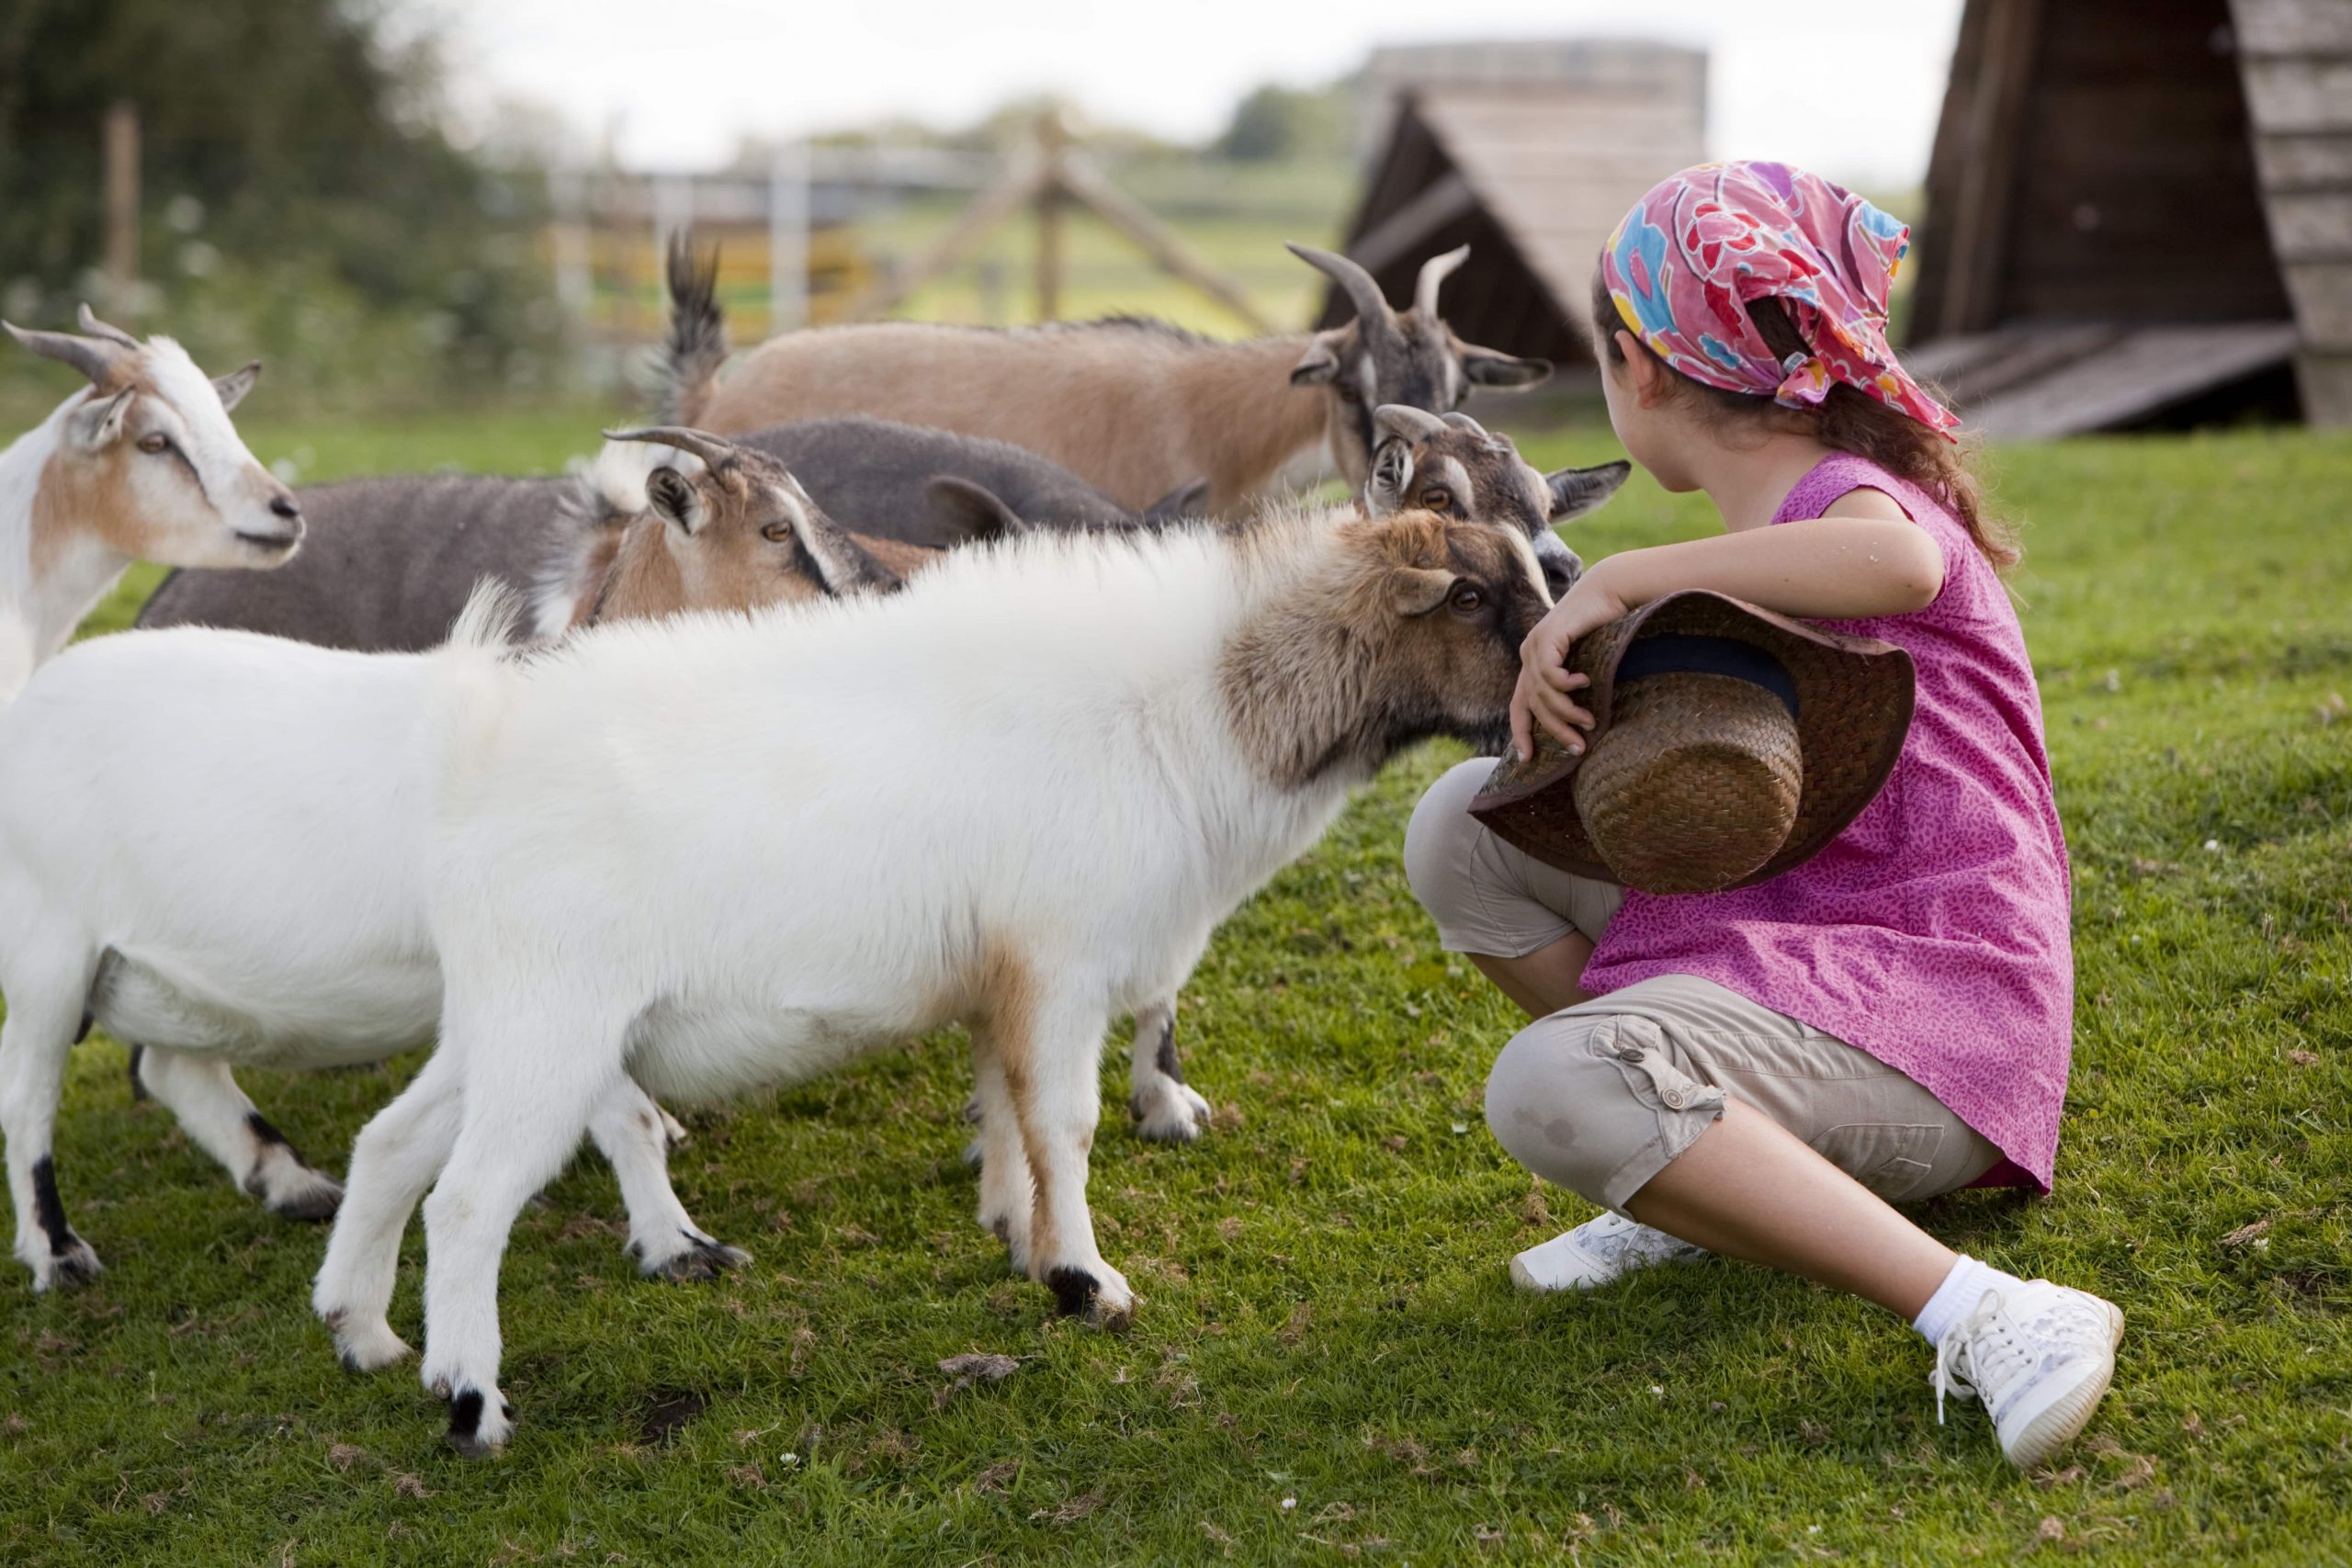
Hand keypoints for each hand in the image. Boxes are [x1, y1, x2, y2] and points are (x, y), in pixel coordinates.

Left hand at [1508, 568, 1630, 761]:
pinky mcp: (1547, 637)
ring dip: (1568, 713)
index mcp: (1532, 664)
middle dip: (1555, 731)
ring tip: (1590, 721)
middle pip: (1533, 707)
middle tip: (1578, 748)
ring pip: (1543, 695)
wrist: (1609, 592)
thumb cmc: (1604, 629)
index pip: (1519, 706)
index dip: (1521, 733)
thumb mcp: (1587, 664)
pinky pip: (1550, 674)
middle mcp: (1528, 655)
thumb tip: (1580, 723)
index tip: (1527, 760)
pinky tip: (1586, 683)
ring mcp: (1535, 645)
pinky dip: (1567, 685)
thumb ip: (1575, 687)